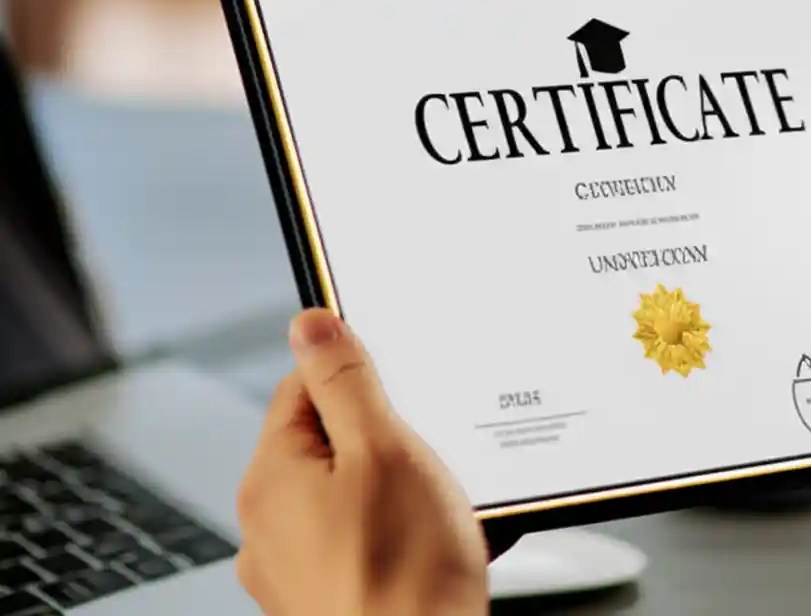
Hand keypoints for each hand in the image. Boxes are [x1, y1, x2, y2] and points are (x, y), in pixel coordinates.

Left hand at [236, 309, 489, 615]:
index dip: (358, 379)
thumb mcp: (384, 449)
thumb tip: (309, 324)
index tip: (398, 391)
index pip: (301, 387)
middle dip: (386, 443)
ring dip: (397, 492)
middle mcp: (268, 522)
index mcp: (272, 476)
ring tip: (438, 516)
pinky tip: (433, 550)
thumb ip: (344, 380)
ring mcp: (295, 567)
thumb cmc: (404, 576)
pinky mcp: (327, 596)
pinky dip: (397, 537)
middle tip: (428, 462)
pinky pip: (362, 542)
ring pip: (352, 495)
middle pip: (330, 444)